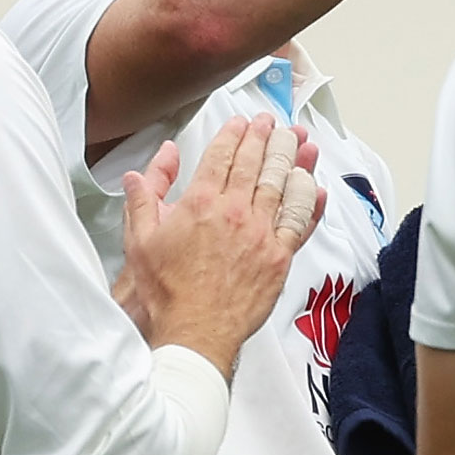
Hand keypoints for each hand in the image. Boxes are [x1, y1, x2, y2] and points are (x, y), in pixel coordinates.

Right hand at [115, 116, 326, 371]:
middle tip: (270, 122)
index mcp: (200, 203)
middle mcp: (235, 212)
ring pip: (282, 183)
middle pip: (255, 162)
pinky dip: (310, 201)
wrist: (194, 332)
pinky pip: (301, 222)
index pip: (221, 155)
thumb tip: (139, 172)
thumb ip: (142, 199)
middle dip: (264, 136)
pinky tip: (315, 185)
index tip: (240, 123)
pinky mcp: (280, 257)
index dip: (233, 134)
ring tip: (298, 139)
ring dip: (292, 156)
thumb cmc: (167, 293)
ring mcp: (261, 233)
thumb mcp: (139, 241)